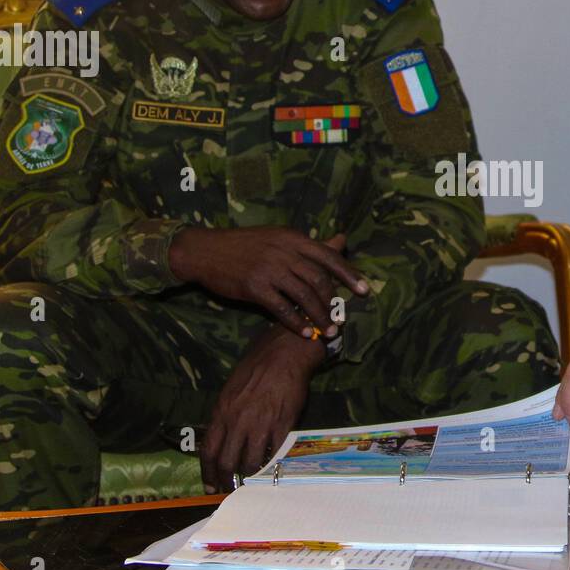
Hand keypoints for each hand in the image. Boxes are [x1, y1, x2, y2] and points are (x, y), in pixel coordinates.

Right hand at [169, 227, 367, 336]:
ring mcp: (269, 269)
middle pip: (319, 279)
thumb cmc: (245, 245)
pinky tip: (305, 333)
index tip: (364, 291)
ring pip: (304, 295)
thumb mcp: (278, 237)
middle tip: (342, 318)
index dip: (349, 274)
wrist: (205, 251)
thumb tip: (342, 239)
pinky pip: (282, 308)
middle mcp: (284, 252)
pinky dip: (296, 322)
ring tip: (329, 331)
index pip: (328, 256)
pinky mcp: (254, 287)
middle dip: (334, 302)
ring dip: (319, 316)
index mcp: (293, 238)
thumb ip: (309, 244)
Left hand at [200, 326, 325, 492]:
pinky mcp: (282, 425)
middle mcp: (237, 421)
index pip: (208, 451)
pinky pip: (275, 453)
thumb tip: (222, 439)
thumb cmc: (256, 369)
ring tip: (253, 478)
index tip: (211, 486)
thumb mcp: (231, 391)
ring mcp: (260, 424)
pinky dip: (273, 463)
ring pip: (251, 462)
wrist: (283, 355)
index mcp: (221, 412)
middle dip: (228, 480)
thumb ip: (225, 416)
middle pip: (227, 462)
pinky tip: (272, 466)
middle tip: (232, 488)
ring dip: (251, 475)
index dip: (208, 473)